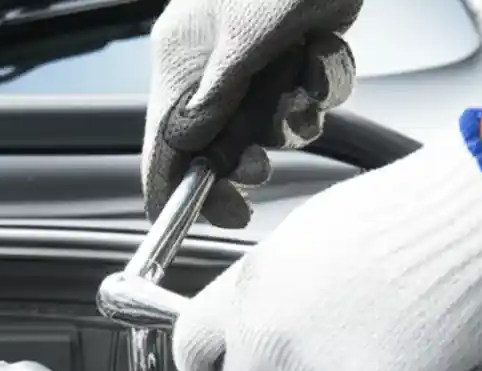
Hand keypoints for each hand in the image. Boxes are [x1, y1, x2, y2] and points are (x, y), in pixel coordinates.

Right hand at [143, 0, 362, 228]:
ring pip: (267, 124)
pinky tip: (319, 55)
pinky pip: (302, 97)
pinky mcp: (290, 55)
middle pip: (215, 143)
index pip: (162, 142)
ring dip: (292, 118)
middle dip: (245, 158)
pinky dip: (318, 86)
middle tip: (261, 169)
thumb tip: (187, 145)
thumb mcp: (246, 39)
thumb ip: (215, 98)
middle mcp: (210, 65)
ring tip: (301, 91)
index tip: (196, 220)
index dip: (174, 190)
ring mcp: (252, 61)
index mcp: (181, 59)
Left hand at [171, 114, 481, 370]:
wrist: (469, 220)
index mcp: (248, 292)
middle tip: (321, 343)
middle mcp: (272, 342)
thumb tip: (258, 318)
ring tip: (381, 328)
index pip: (191, 347)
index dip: (204, 360)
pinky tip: (411, 346)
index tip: (213, 367)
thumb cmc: (398, 214)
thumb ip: (267, 291)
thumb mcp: (302, 238)